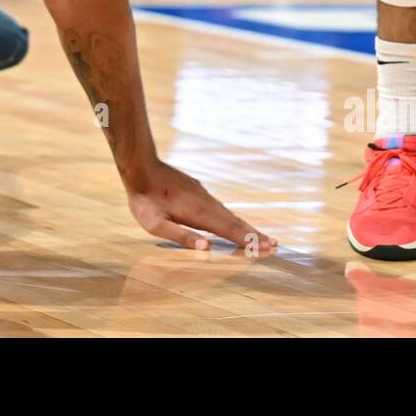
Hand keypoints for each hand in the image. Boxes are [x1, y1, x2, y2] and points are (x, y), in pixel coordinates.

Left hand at [126, 160, 275, 252]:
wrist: (141, 168)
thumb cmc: (145, 201)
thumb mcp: (156, 225)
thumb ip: (180, 236)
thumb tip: (207, 247)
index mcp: (199, 214)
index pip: (229, 230)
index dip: (248, 240)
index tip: (267, 247)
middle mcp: (206, 203)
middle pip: (235, 221)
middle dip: (254, 234)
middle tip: (274, 244)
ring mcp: (203, 195)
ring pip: (229, 213)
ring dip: (246, 226)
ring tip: (260, 236)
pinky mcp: (198, 191)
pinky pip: (220, 208)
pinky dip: (232, 217)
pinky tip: (233, 222)